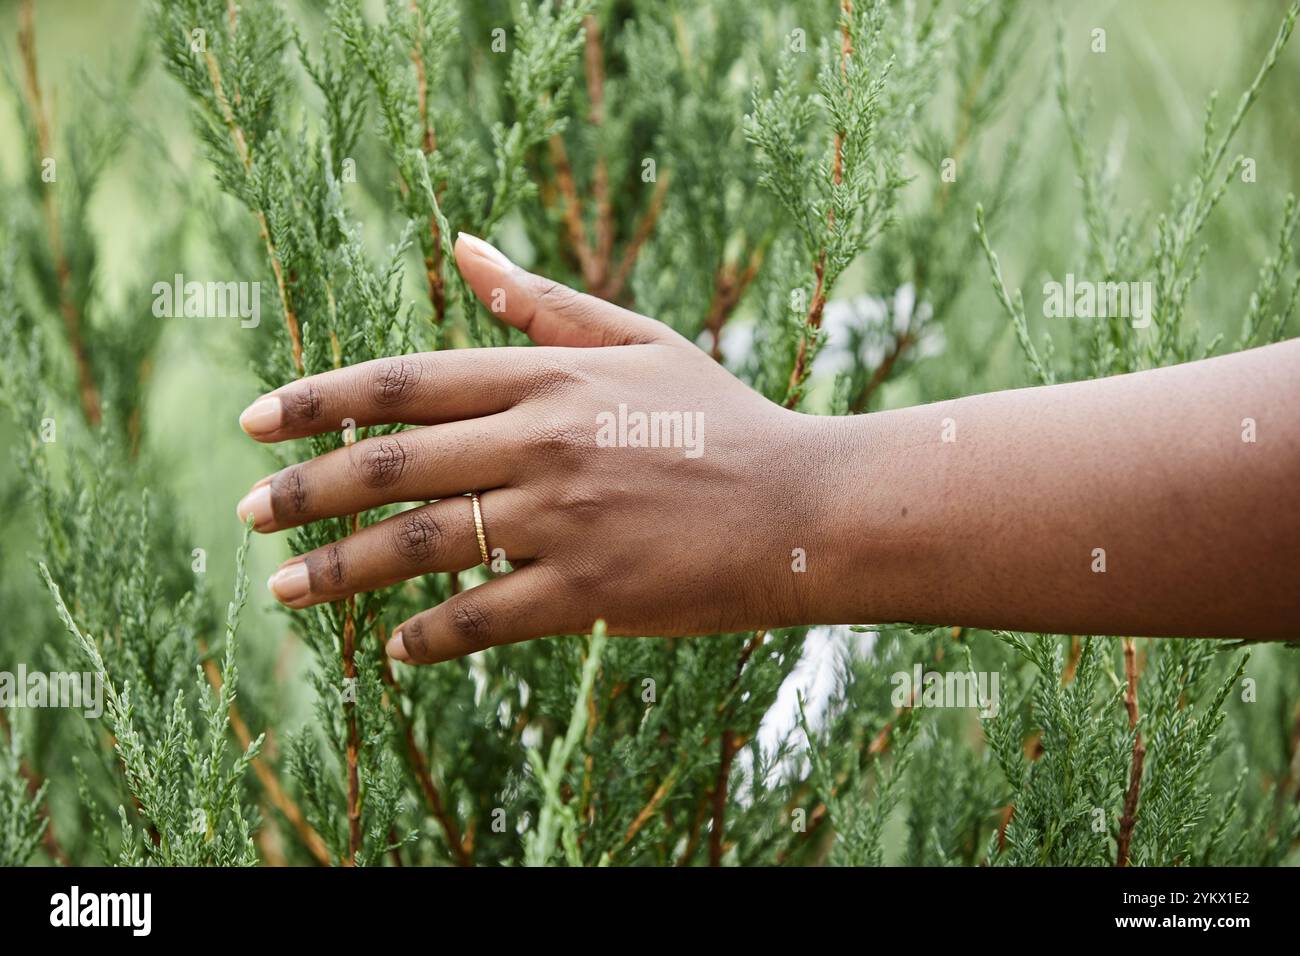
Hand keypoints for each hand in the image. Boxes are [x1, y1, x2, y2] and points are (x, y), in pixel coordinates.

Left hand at [236, 234, 834, 663]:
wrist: (805, 507)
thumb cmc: (723, 420)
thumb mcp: (637, 343)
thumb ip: (543, 303)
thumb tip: (463, 249)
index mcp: (550, 378)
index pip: (404, 383)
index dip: (317, 400)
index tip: (252, 421)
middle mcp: (544, 442)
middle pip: (393, 466)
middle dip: (306, 491)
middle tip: (248, 515)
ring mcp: (565, 520)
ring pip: (420, 547)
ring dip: (340, 572)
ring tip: (284, 589)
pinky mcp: (590, 593)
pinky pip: (483, 619)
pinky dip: (429, 637)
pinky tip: (392, 649)